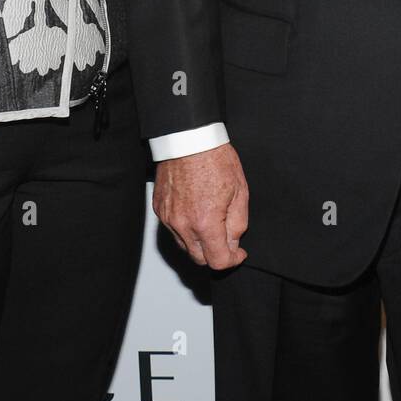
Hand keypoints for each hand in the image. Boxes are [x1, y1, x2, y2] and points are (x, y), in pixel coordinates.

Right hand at [153, 143, 248, 268]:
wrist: (189, 138)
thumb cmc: (214, 158)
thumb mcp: (240, 192)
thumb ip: (237, 225)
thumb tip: (233, 243)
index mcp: (206, 222)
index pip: (217, 261)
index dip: (232, 260)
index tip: (238, 252)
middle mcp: (183, 224)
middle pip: (199, 259)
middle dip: (215, 254)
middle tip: (226, 238)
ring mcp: (168, 217)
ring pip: (185, 246)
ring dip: (199, 242)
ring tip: (211, 221)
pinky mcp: (159, 209)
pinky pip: (173, 229)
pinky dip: (185, 228)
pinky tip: (195, 211)